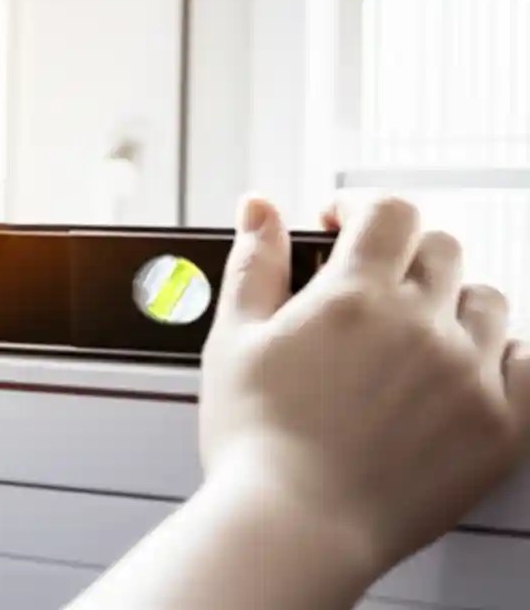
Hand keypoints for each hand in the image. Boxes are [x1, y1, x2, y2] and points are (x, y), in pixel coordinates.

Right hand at [202, 195, 529, 578]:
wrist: (294, 527)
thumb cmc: (256, 440)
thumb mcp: (233, 340)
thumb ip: (253, 263)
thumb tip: (259, 207)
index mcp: (353, 296)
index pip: (390, 211)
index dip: (364, 208)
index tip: (346, 225)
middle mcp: (421, 325)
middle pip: (441, 250)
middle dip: (403, 256)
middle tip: (373, 289)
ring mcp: (468, 375)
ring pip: (487, 302)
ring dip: (452, 304)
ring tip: (415, 337)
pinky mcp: (501, 427)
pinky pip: (528, 364)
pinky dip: (500, 357)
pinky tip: (462, 372)